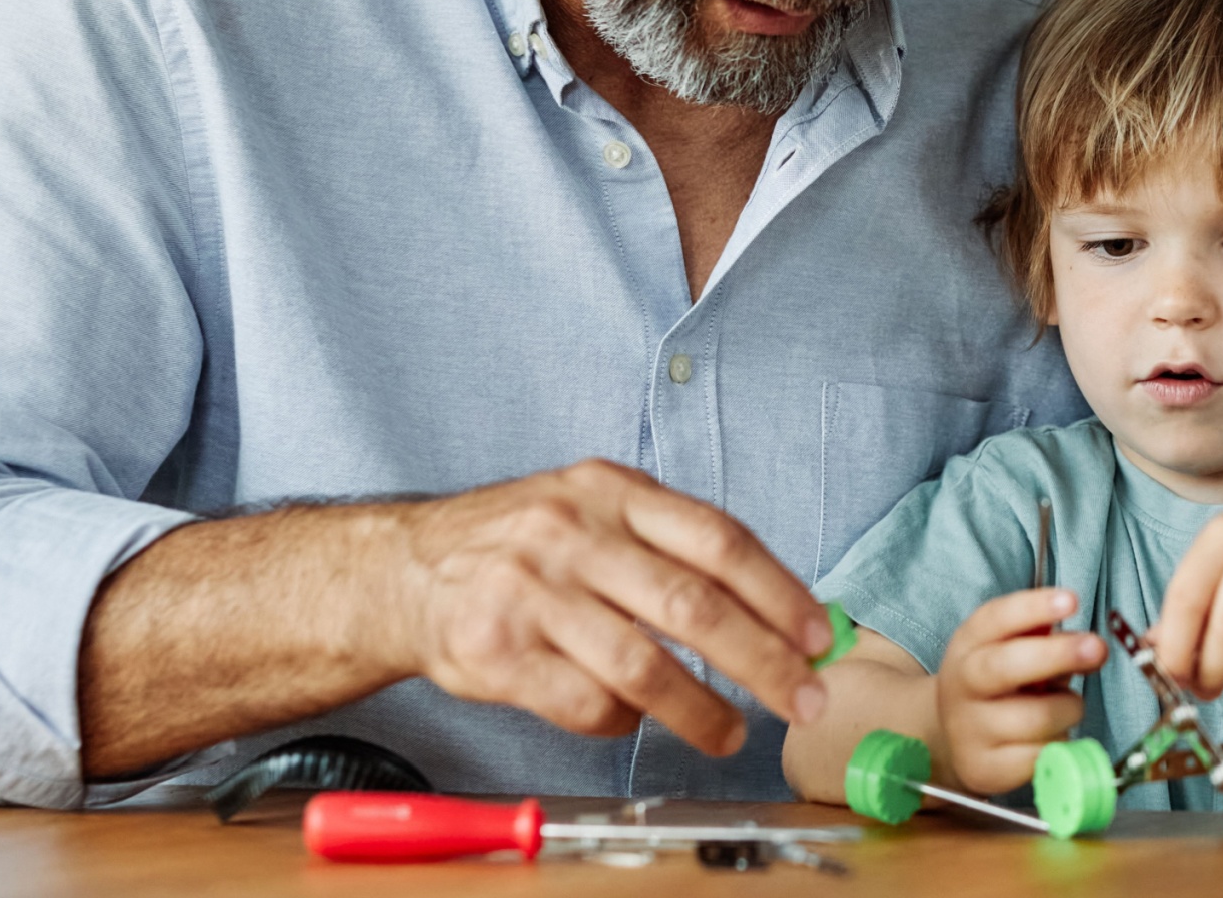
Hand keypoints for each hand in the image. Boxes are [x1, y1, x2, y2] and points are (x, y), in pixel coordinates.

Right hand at [394, 459, 835, 756]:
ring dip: (701, 709)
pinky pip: (584, 703)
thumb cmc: (519, 544)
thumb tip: (774, 609)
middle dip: (764, 661)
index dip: (779, 593)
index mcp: (612, 491)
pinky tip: (636, 721)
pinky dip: (622, 721)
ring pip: (643, 666)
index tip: (818, 636)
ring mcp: (532, 592)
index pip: (719, 541)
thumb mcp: (593, 508)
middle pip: (693, 605)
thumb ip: (670, 545)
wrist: (404, 570)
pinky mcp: (498, 651)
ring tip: (732, 732)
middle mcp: (573, 533)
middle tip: (804, 698)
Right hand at [934, 588, 1103, 792]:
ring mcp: (970, 730)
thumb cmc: (996, 685)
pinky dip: (1060, 743)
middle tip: (1097, 648)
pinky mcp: (985, 769)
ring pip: (1037, 717)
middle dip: (1057, 655)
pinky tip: (1053, 735)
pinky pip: (1041, 756)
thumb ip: (1040, 637)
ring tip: (1067, 704)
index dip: (1034, 608)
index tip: (1071, 600)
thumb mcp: (1006, 649)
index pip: (996, 619)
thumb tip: (1079, 637)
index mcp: (968, 645)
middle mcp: (962, 685)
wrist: (950, 737)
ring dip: (1068, 708)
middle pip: (1006, 666)